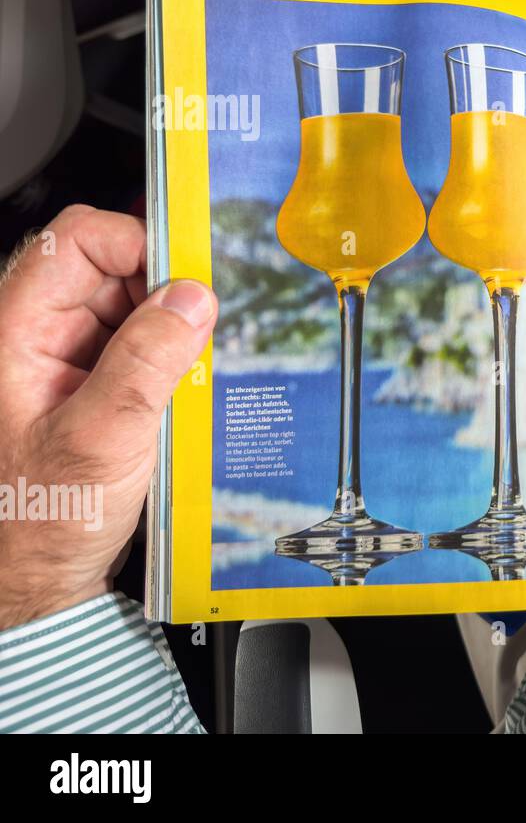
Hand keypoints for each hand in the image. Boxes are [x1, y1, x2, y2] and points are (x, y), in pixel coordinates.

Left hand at [0, 205, 216, 628]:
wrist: (34, 587)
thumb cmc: (37, 524)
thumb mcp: (101, 438)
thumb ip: (146, 360)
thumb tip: (192, 297)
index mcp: (17, 332)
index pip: (79, 241)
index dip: (138, 243)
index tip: (190, 276)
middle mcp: (41, 336)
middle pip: (114, 267)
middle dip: (167, 291)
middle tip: (205, 330)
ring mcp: (70, 362)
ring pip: (136, 306)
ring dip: (176, 330)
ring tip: (197, 371)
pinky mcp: (99, 388)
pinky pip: (146, 348)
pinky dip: (177, 360)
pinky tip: (191, 392)